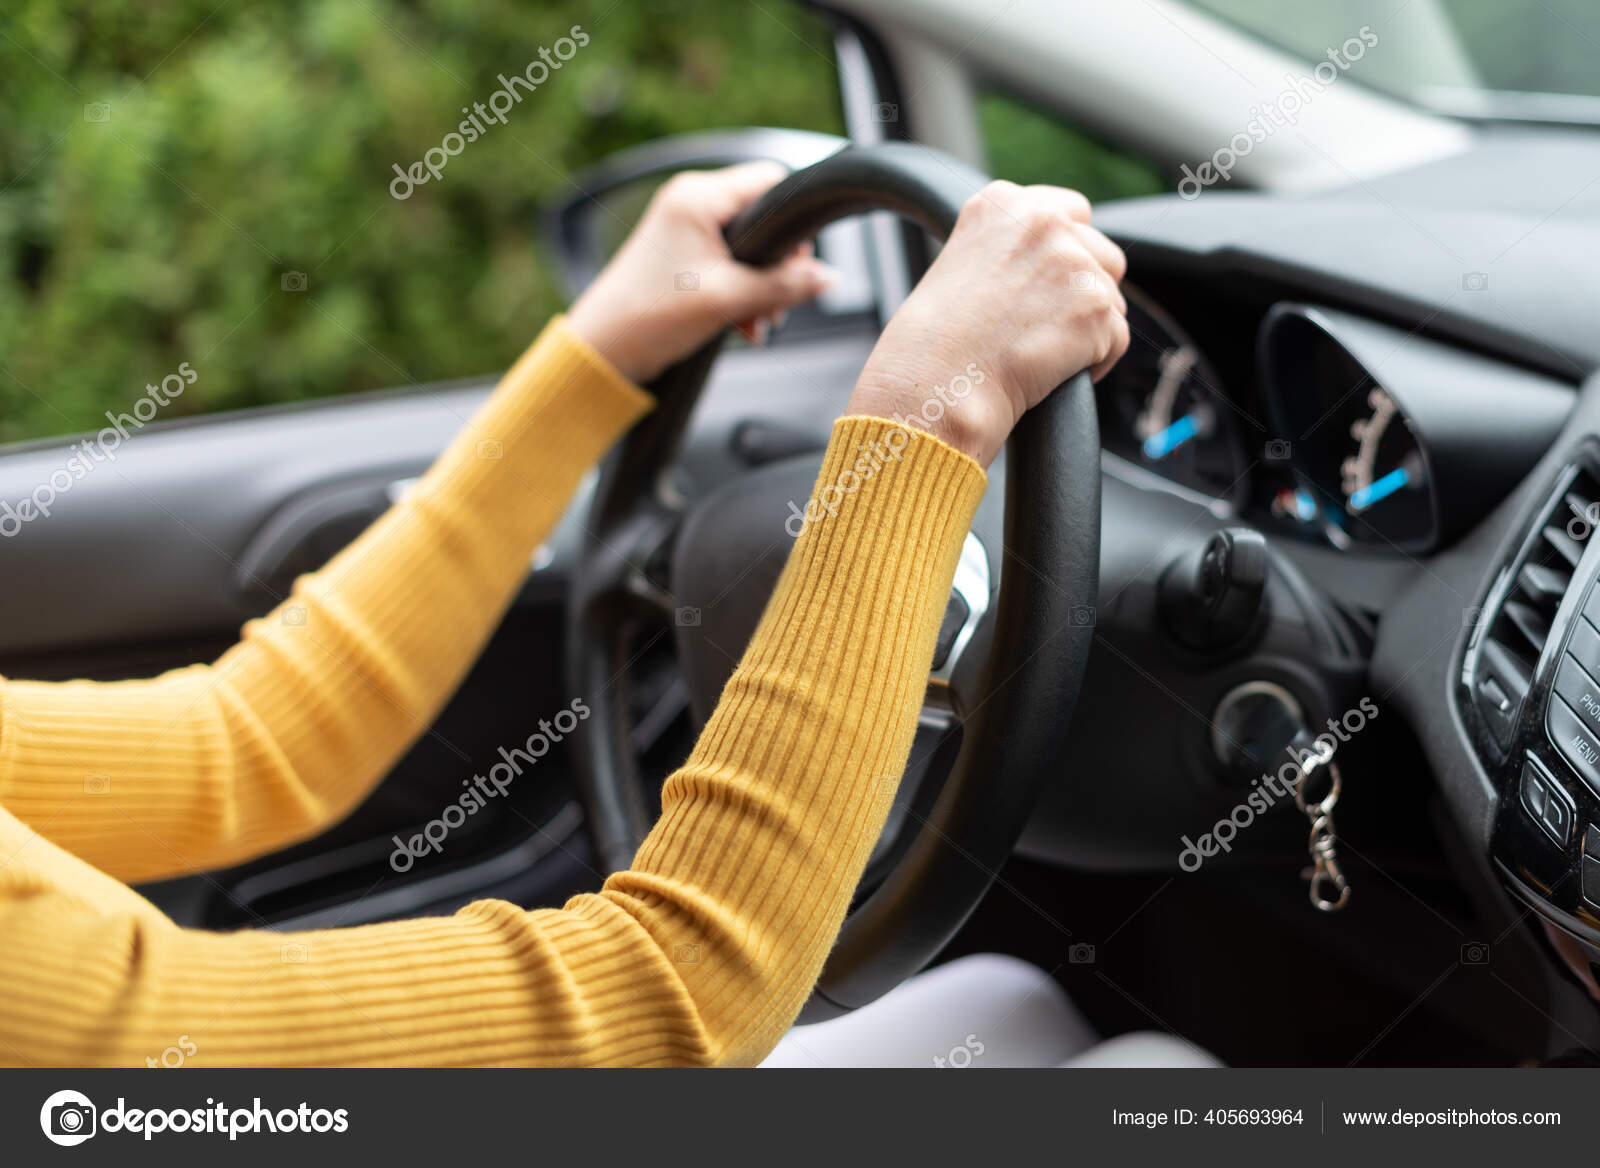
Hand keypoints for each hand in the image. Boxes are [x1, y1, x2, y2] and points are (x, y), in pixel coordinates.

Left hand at [566, 161, 837, 384]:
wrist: (604, 351)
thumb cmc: (649, 316)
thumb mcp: (729, 300)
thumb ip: (785, 286)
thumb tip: (830, 278)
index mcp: (698, 195)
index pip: (771, 181)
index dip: (794, 221)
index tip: (800, 262)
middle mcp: (691, 201)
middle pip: (763, 217)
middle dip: (778, 265)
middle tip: (779, 303)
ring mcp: (685, 228)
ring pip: (749, 246)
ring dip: (762, 286)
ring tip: (758, 322)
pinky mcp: (682, 254)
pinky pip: (730, 263)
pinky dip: (742, 292)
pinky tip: (744, 324)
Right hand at [846, 180, 1128, 467]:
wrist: (936, 386)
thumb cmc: (933, 344)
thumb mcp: (961, 266)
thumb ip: (1010, 249)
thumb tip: (1055, 264)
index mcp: (1004, 203)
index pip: (1071, 211)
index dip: (1066, 252)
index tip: (1048, 285)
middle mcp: (1043, 222)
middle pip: (1100, 251)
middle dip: (1082, 289)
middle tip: (1042, 327)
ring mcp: (1073, 263)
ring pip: (1112, 296)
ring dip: (1089, 326)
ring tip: (1042, 352)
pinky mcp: (1096, 307)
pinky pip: (1117, 339)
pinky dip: (1094, 363)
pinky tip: (1053, 373)